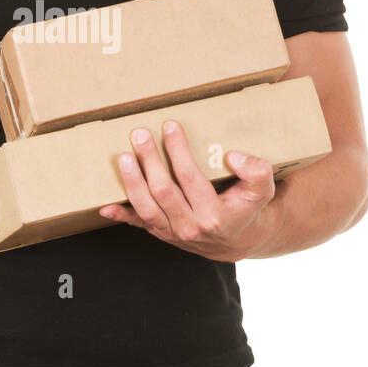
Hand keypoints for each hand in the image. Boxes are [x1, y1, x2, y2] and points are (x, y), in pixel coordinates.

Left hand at [98, 118, 275, 260]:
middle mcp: (190, 227)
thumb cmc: (245, 207)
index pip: (190, 178)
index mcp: (213, 215)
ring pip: (146, 208)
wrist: (236, 239)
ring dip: (132, 181)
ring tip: (124, 156)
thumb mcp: (262, 190)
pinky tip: (105, 206)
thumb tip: (233, 157)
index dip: (178, 151)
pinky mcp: (160, 233)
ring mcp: (172, 233)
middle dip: (149, 161)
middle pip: (163, 191)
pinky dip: (120, 216)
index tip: (170, 127)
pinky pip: (137, 225)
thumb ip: (257, 172)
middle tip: (140, 134)